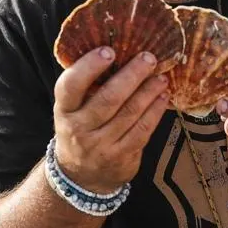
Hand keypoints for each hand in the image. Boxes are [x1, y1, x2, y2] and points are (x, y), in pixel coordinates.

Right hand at [53, 47, 169, 193]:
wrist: (81, 176)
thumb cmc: (80, 129)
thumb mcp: (72, 110)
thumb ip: (87, 87)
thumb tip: (119, 52)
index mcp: (63, 110)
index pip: (70, 86)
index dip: (88, 67)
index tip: (108, 51)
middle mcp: (78, 129)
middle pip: (108, 99)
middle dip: (131, 76)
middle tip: (148, 58)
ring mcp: (100, 146)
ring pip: (129, 114)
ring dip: (148, 92)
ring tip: (160, 76)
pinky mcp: (121, 158)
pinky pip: (142, 131)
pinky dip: (155, 112)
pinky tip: (163, 97)